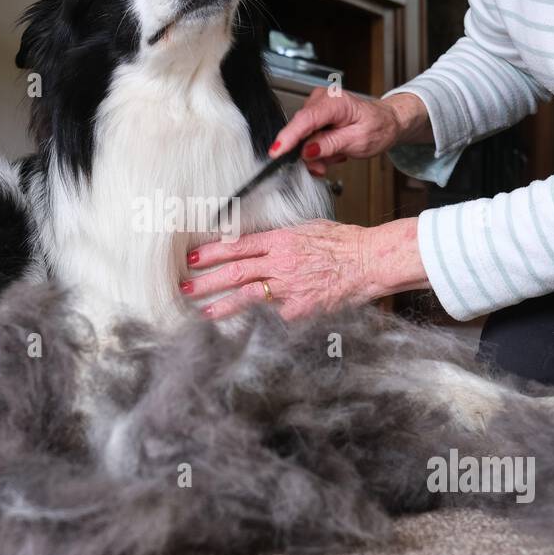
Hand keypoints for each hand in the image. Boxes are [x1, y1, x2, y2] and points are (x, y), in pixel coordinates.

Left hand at [182, 217, 429, 319]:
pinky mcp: (299, 309)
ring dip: (221, 305)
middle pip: (234, 271)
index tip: (193, 258)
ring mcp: (289, 288)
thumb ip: (281, 239)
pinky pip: (276, 314)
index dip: (212, 253)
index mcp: (281, 240)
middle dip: (206, 280)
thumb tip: (258, 246)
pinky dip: (266, 319)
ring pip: (247, 296)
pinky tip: (255, 325)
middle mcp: (280, 263)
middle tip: (185, 286)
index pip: (237, 246)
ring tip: (202, 311)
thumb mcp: (308, 229)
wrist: (368, 261)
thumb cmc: (344, 244)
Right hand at [268, 88, 432, 176]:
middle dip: (309, 154)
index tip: (276, 153)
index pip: (305, 120)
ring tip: (337, 154)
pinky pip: (306, 136)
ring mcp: (315, 106)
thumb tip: (307, 151)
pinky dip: (316, 148)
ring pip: (302, 137)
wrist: (385, 121)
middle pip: (301, 131)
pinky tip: (332, 149)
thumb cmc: (377, 127)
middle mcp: (321, 99)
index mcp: (335, 102)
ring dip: (315, 153)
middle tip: (324, 167)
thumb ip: (331, 145)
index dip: (289, 137)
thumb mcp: (358, 141)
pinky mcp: (313, 115)